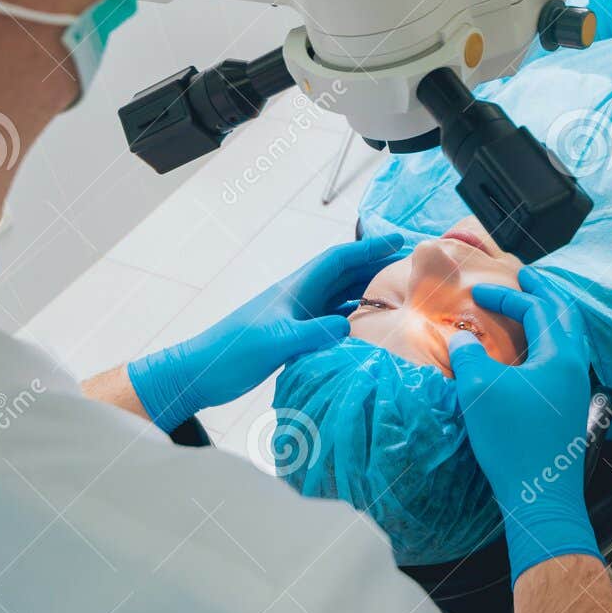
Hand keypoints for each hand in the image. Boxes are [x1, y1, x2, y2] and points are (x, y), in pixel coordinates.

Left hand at [127, 233, 403, 428]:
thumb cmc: (232, 353)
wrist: (201, 373)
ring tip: (399, 294)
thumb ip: (312, 334)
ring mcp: (297, 315)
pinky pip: (332, 318)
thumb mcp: (275, 343)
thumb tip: (348, 327)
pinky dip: (353, 318)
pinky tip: (369, 326)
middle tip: (410, 266)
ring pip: (340, 295)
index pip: (339, 260)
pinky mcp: (294, 334)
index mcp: (295, 290)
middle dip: (377, 265)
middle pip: (345, 274)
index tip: (397, 239)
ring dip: (368, 291)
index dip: (369, 248)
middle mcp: (299, 297)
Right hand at [448, 267, 600, 583]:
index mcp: (561, 355)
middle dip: (544, 292)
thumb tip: (460, 338)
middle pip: (566, 315)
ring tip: (529, 307)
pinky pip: (563, 358)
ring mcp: (576, 389)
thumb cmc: (511, 440)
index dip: (506, 295)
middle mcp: (576, 366)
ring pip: (569, 337)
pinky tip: (529, 352)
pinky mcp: (569, 409)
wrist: (540, 496)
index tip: (477, 292)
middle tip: (526, 276)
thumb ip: (468, 355)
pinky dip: (548, 341)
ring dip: (550, 316)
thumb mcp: (479, 390)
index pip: (537, 308)